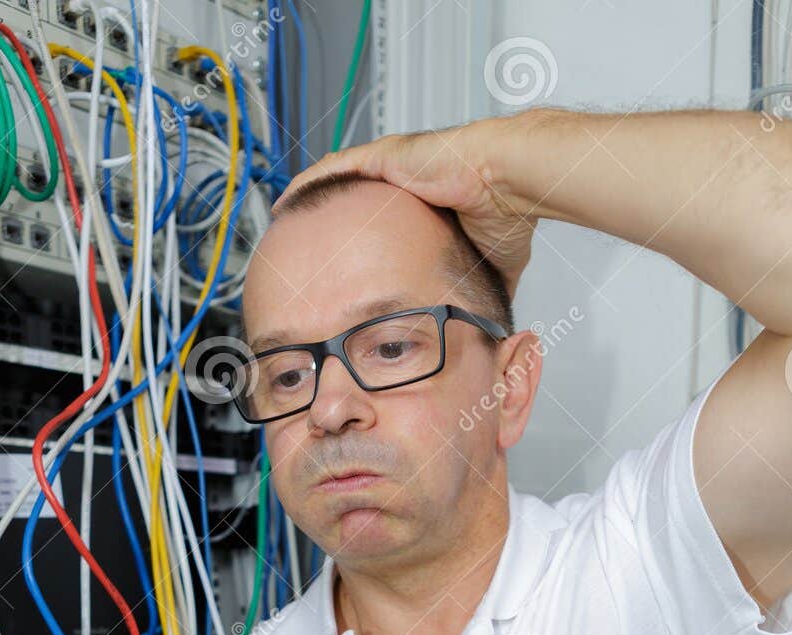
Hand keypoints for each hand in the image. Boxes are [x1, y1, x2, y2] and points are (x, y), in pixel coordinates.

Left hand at [276, 117, 537, 298]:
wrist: (509, 185)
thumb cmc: (506, 214)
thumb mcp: (485, 266)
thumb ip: (476, 287)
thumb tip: (483, 321)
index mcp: (425, 204)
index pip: (377, 221)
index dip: (354, 238)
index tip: (337, 260)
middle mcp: (404, 181)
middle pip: (350, 199)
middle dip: (324, 220)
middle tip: (300, 243)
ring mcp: (393, 165)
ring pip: (337, 181)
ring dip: (308, 199)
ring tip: (282, 219)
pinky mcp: (387, 156)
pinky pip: (336, 167)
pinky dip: (309, 182)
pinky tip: (286, 198)